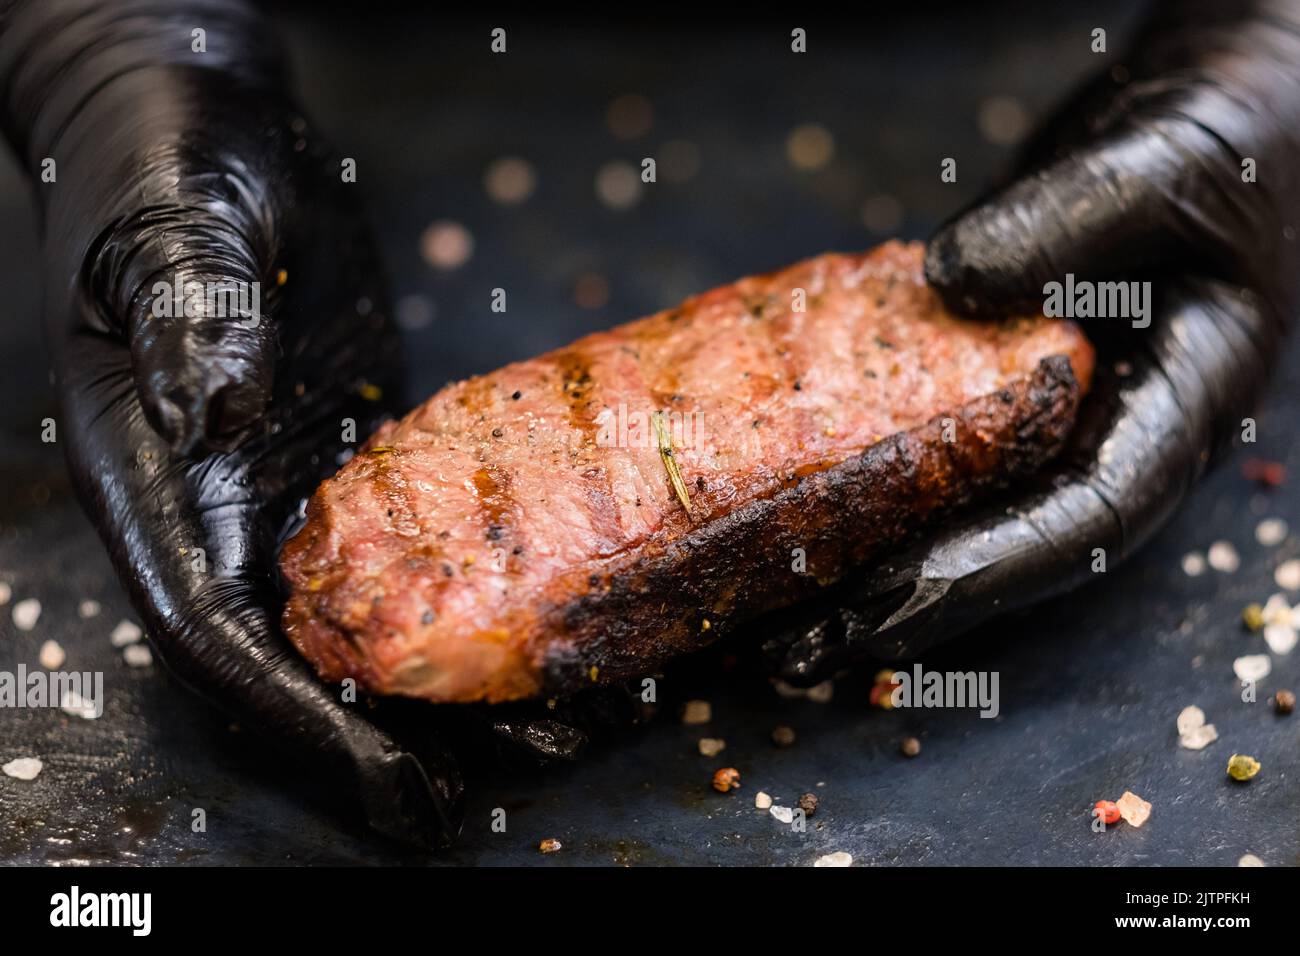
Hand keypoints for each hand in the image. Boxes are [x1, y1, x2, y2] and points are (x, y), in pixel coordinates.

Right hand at [1, 0, 462, 845]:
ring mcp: (293, 487)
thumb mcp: (166, 223)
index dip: (291, 712)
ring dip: (439, 687)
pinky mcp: (358, 456)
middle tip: (467, 797)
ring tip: (536, 733)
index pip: (212, 631)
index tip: (380, 767)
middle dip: (373, 736)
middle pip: (292, 657)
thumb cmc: (164, 161)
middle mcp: (220, 506)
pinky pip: (410, 548)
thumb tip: (214, 406)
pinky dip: (465, 597)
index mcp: (154, 477)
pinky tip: (536, 623)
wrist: (208, 121)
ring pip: (360, 620)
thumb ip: (186, 314)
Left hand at [763, 0, 1297, 679]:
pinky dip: (864, 485)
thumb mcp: (1164, 170)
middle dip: (905, 605)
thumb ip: (1076, 220)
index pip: (1085, 520)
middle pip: (1008, 547)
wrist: (1217, 120)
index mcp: (1181, 410)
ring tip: (770, 616)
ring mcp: (1052, 419)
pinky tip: (783, 510)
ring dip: (869, 569)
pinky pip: (929, 449)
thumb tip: (951, 280)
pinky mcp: (994, 387)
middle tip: (797, 649)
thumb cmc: (1223, 141)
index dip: (984, 570)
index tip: (882, 606)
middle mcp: (1112, 435)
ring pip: (963, 515)